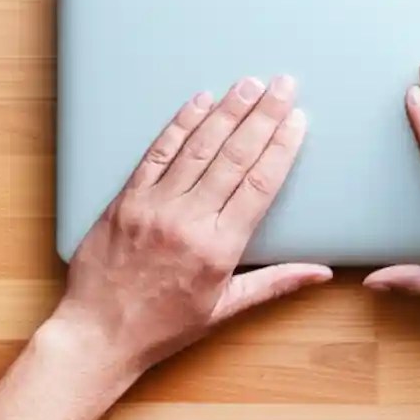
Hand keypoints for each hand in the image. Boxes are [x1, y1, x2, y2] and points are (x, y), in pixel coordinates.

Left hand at [0, 76, 330, 419]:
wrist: (97, 335)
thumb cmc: (162, 327)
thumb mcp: (225, 309)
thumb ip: (275, 282)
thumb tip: (321, 272)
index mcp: (218, 248)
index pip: (260, 184)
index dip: (282, 147)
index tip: (298, 120)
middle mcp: (188, 221)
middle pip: (235, 157)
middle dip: (263, 116)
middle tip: (283, 85)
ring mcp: (154, 206)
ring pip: (198, 147)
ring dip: (227, 112)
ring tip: (249, 84)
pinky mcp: (126, 199)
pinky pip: (157, 154)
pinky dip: (179, 125)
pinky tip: (198, 102)